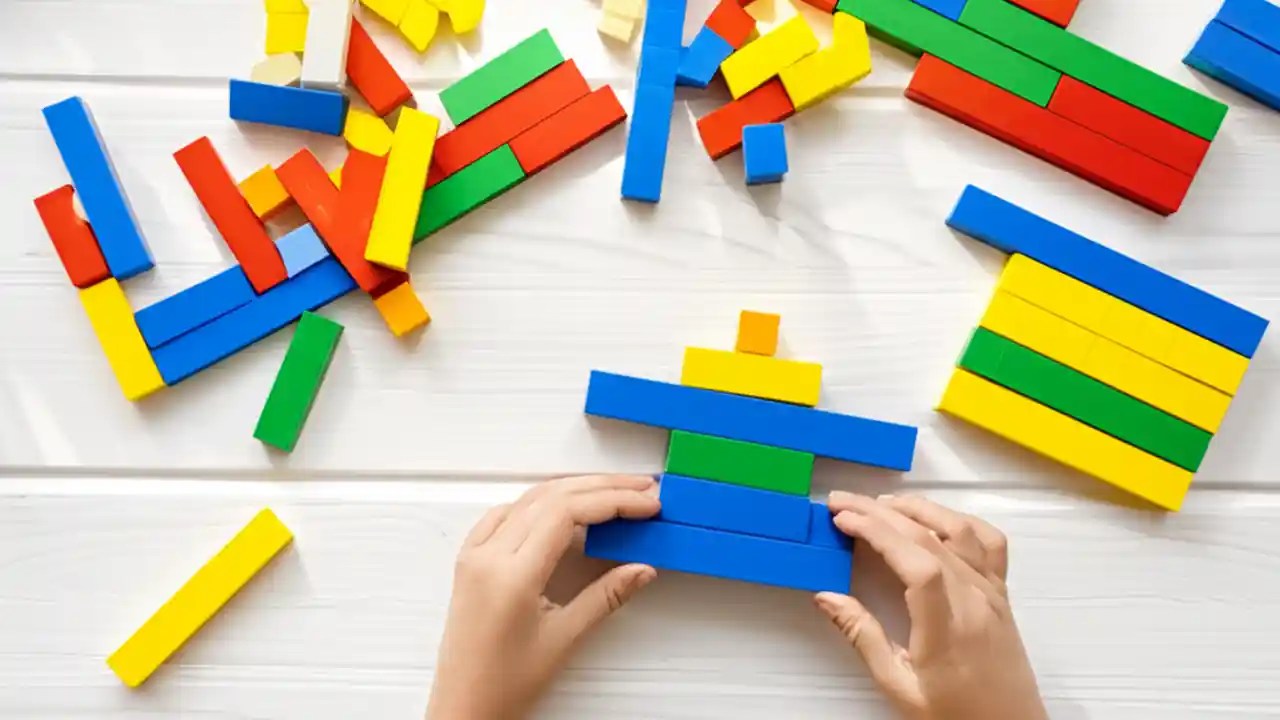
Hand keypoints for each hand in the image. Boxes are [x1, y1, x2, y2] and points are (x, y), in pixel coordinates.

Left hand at [426, 475, 660, 719]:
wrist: (463, 709)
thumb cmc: (503, 686)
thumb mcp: (563, 640)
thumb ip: (606, 597)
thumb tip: (641, 569)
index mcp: (510, 575)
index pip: (567, 512)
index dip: (613, 501)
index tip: (646, 503)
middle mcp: (487, 556)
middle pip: (551, 497)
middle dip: (601, 487)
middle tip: (640, 488)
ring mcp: (475, 556)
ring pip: (529, 500)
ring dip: (573, 489)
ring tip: (612, 491)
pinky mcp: (470, 561)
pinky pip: (505, 514)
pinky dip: (539, 503)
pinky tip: (561, 506)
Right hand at [815, 492, 1046, 719]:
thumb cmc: (956, 716)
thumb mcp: (899, 686)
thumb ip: (863, 637)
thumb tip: (826, 597)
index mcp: (948, 628)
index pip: (916, 561)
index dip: (878, 532)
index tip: (844, 520)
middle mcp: (975, 601)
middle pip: (929, 537)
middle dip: (880, 512)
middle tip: (841, 503)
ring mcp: (993, 593)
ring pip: (959, 530)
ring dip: (917, 508)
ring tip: (881, 503)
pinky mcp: (1002, 594)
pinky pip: (989, 542)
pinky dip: (959, 520)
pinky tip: (935, 519)